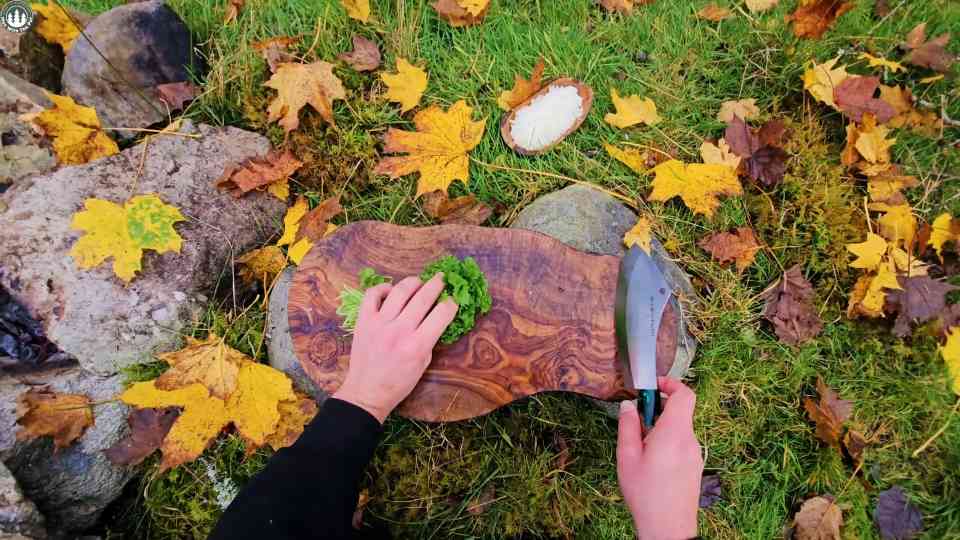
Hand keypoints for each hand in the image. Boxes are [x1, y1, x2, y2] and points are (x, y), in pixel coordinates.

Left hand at [333, 273, 457, 422]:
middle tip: (441, 279)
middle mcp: (400, 330)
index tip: (453, 300)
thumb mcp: (423, 364)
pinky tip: (391, 290)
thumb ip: (430, 340)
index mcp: (418, 345)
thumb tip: (436, 318)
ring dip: (413, 282)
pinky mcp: (364, 320)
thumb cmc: (398, 383)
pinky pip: (373, 294)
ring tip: (419, 281)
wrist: (367, 391)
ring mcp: (380, 323)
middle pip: (423, 297)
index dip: (451, 304)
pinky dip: (383, 288)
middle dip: (436, 285)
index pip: (442, 314)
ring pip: (400, 291)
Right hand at [617, 377, 702, 539]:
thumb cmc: (646, 494)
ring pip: (679, 429)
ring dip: (661, 428)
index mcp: (674, 433)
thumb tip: (628, 406)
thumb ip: (627, 427)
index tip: (653, 385)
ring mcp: (695, 454)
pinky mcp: (694, 466)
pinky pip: (682, 443)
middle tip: (637, 422)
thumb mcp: (627, 457)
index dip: (671, 384)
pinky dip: (667, 442)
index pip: (685, 395)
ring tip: (640, 448)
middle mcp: (690, 440)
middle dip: (658, 409)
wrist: (668, 528)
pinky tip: (651, 462)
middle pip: (680, 411)